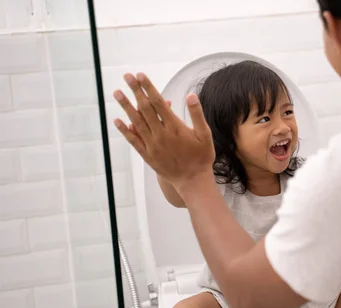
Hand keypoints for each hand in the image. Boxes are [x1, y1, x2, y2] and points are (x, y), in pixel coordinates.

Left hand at [113, 72, 214, 191]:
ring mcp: (152, 145)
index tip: (140, 75)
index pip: (158, 102)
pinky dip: (125, 130)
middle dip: (135, 91)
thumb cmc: (201, 157)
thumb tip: (191, 95)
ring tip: (117, 93)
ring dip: (126, 107)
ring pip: (136, 122)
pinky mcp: (148, 155)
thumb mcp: (205, 135)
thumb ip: (197, 115)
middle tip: (127, 77)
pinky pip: (133, 141)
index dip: (148, 88)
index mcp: (175, 127)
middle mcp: (161, 134)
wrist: (193, 181)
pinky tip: (117, 120)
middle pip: (145, 108)